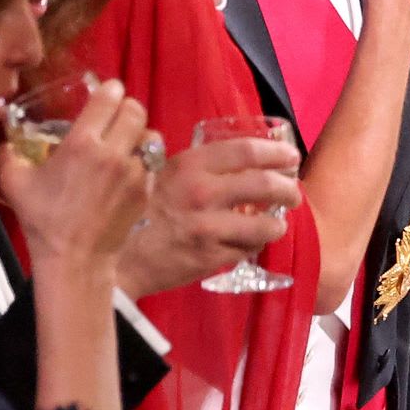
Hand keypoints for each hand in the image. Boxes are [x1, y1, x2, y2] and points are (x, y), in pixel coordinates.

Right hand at [0, 78, 149, 266]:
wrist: (74, 260)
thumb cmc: (44, 221)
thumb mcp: (15, 184)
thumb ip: (8, 156)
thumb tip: (5, 142)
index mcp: (82, 143)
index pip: (109, 96)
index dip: (109, 91)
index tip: (105, 95)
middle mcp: (113, 153)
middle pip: (136, 109)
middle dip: (126, 108)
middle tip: (115, 116)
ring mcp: (134, 172)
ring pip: (151, 134)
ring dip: (140, 133)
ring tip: (127, 142)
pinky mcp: (146, 190)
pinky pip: (153, 161)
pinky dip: (145, 159)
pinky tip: (130, 168)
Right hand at [117, 139, 301, 297]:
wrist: (116, 255)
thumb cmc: (134, 209)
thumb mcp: (157, 171)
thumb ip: (191, 163)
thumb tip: (223, 155)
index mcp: (191, 165)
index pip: (246, 152)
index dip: (275, 153)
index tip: (291, 156)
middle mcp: (205, 193)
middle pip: (264, 185)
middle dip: (287, 188)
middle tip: (293, 192)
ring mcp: (209, 228)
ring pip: (265, 224)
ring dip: (277, 223)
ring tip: (278, 222)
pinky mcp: (210, 258)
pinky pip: (246, 250)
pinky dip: (254, 245)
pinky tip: (252, 242)